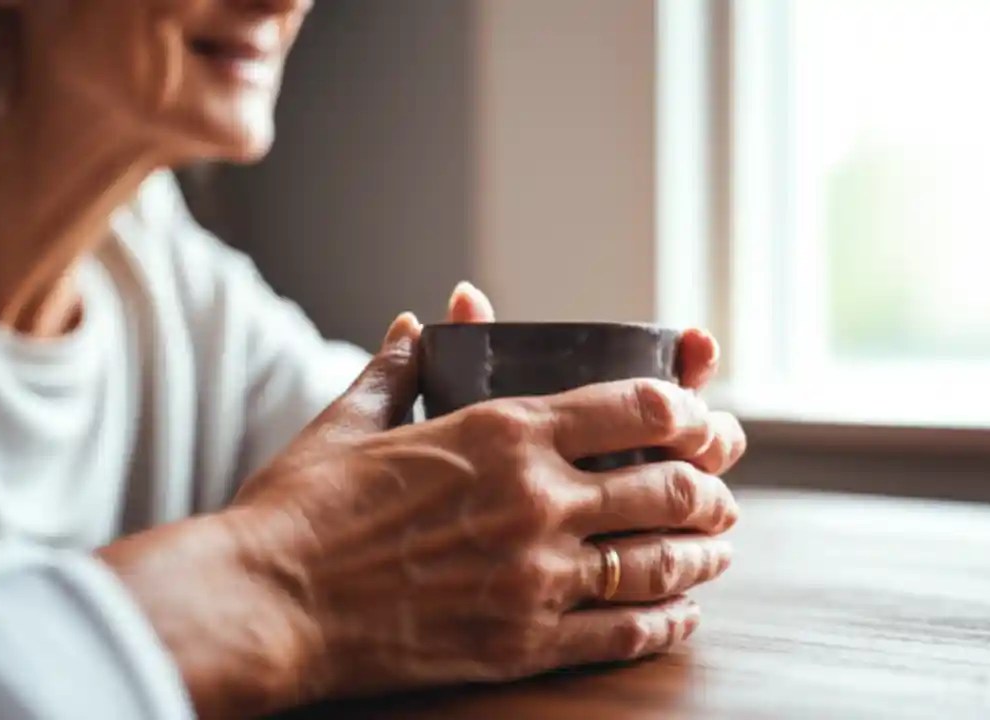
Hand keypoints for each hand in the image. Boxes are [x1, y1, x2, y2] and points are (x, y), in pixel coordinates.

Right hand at [102, 312, 743, 717]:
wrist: (267, 603)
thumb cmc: (303, 507)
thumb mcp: (354, 418)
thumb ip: (402, 363)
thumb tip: (418, 316)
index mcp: (504, 432)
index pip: (642, 408)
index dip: (693, 413)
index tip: (704, 422)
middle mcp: (535, 499)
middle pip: (671, 488)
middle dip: (713, 488)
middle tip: (722, 494)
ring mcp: (534, 576)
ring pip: (660, 563)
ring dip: (703, 555)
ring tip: (716, 551)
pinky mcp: (521, 642)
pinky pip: (623, 634)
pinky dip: (667, 622)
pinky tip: (681, 615)